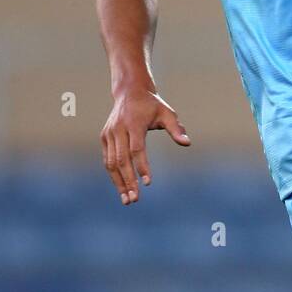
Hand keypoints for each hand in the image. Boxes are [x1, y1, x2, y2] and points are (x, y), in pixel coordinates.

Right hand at [101, 89, 190, 204]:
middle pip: (122, 160)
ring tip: (127, 199)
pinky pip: (107, 160)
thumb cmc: (152, 105)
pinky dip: (114, 175)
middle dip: (128, 181)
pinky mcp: (104, 138)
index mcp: (134, 124)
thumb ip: (176, 129)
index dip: (141, 166)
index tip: (148, 183)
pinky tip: (121, 187)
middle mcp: (118, 129)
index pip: (136, 149)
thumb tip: (187, 143)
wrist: (130, 91)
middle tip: (135, 199)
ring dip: (119, 182)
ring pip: (111, 162)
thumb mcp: (167, 113)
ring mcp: (109, 134)